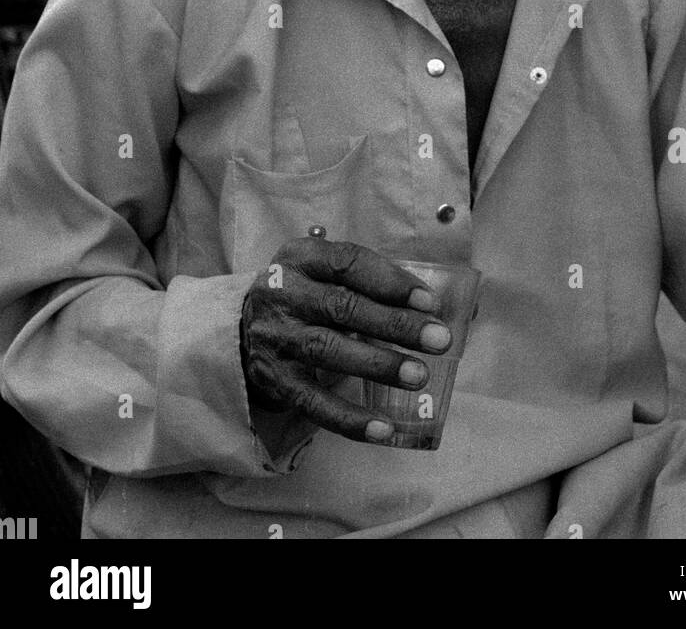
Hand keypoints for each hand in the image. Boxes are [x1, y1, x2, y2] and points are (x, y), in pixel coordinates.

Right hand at [239, 237, 450, 444]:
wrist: (246, 326)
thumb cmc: (307, 293)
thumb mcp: (325, 269)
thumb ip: (368, 279)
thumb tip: (430, 307)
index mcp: (301, 257)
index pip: (348, 262)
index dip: (390, 281)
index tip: (429, 301)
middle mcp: (283, 293)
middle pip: (343, 307)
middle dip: (395, 324)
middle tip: (438, 340)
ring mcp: (277, 337)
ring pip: (328, 350)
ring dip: (378, 365)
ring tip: (418, 376)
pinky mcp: (274, 379)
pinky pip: (313, 402)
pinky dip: (349, 419)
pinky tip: (383, 429)